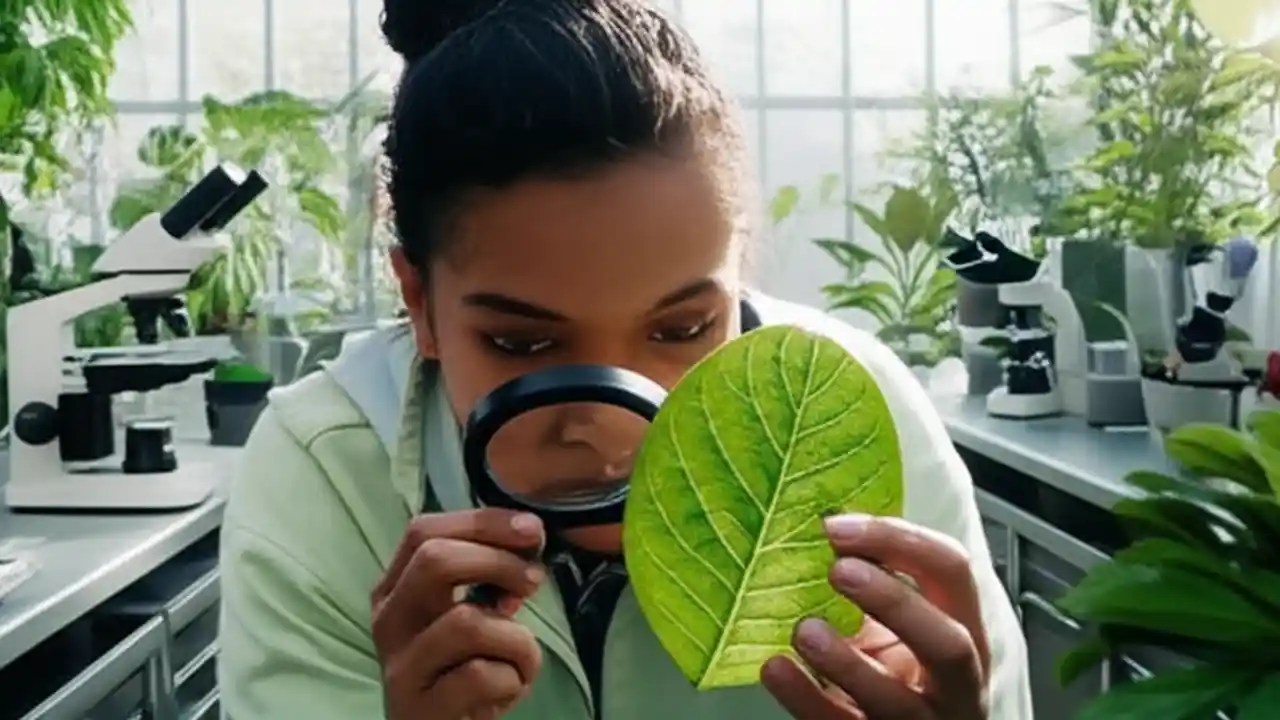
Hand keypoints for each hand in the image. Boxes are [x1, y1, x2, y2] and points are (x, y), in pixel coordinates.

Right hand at [371, 509, 547, 719]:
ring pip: (467, 621)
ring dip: (517, 638)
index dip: (484, 523)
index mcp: (394, 589)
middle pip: (435, 560)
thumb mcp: (465, 615)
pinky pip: (482, 675)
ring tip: (522, 659)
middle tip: (533, 584)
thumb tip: (527, 537)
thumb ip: (483, 575)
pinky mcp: (421, 710)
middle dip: (499, 562)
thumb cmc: (460, 670)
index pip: (424, 531)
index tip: (533, 531)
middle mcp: (388, 621)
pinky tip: (510, 688)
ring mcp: (401, 667)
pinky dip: (514, 678)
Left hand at [762, 514, 989, 719]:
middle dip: (895, 602)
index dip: (900, 540)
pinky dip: (805, 699)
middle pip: (948, 643)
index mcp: (961, 629)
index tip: (836, 527)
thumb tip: (819, 527)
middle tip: (839, 570)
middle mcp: (954, 682)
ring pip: (897, 702)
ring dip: (848, 662)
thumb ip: (873, 580)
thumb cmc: (892, 670)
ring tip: (805, 630)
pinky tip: (776, 668)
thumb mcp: (894, 623)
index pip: (952, 572)